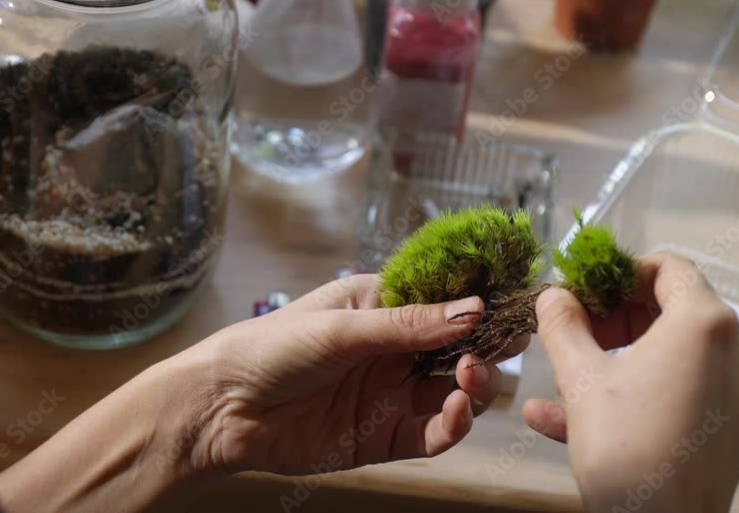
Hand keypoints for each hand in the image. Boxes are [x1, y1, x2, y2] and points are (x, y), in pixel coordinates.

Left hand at [184, 273, 526, 474]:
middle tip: (505, 346)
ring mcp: (390, 395)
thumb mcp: (340, 326)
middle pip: (458, 350)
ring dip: (474, 386)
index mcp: (382, 307)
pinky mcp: (383, 437)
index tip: (515, 303)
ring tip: (470, 378)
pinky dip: (453, 426)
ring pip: (453, 393)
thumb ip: (406, 324)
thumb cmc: (271, 347)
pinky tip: (455, 411)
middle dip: (486, 347)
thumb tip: (472, 308)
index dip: (480, 303)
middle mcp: (393, 351)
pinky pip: (432, 434)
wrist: (223, 407)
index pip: (444, 301)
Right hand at [523, 254, 738, 512]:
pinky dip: (639, 393)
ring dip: (617, 358)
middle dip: (613, 318)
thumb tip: (554, 296)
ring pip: (672, 355)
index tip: (583, 292)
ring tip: (566, 380)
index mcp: (703, 324)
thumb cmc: (624, 448)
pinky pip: (682, 393)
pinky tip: (575, 415)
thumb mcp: (578, 378)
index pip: (667, 268)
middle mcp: (737, 352)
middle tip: (572, 334)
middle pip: (671, 309)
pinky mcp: (736, 427)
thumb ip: (562, 325)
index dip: (618, 273)